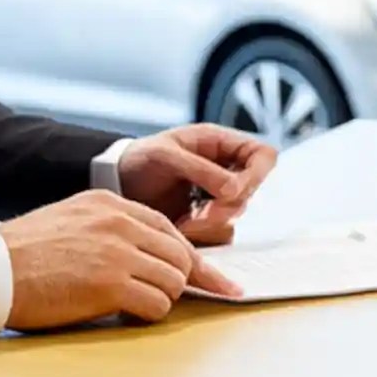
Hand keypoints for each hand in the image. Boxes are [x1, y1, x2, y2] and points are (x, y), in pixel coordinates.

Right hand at [0, 190, 240, 330]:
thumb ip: (110, 227)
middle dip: (181, 280)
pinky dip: (149, 314)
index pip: (169, 230)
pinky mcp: (110, 285)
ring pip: (173, 281)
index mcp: (111, 203)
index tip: (217, 278)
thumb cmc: (24, 252)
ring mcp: (117, 253)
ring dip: (161, 299)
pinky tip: (127, 314)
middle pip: (180, 255)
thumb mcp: (72, 219)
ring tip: (133, 304)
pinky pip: (156, 304)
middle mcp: (119, 223)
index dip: (192, 257)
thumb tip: (147, 254)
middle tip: (174, 297)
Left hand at [119, 124, 277, 245]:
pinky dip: (203, 233)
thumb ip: (201, 169)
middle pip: (250, 190)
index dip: (256, 174)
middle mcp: (224, 168)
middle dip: (226, 206)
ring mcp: (216, 194)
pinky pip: (220, 231)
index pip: (263, 156)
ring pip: (236, 214)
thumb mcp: (165, 155)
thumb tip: (234, 189)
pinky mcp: (205, 217)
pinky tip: (181, 228)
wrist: (113, 183)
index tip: (231, 190)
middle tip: (198, 215)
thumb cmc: (137, 159)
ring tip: (184, 223)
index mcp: (220, 144)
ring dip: (212, 222)